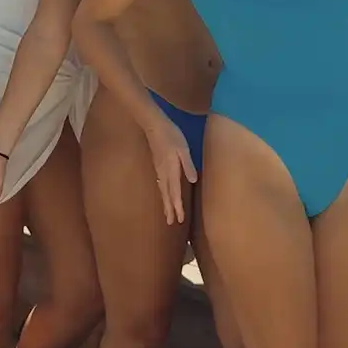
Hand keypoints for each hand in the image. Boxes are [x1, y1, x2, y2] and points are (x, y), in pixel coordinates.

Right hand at [145, 111, 196, 225]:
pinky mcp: (157, 166)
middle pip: (167, 194)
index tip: (179, 219)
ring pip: (162, 190)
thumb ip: (188, 164)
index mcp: (171, 169)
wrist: (154, 125)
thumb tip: (193, 180)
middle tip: (171, 223)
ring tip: (167, 214)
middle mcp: (164, 173)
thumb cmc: (172, 135)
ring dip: (165, 203)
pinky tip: (164, 195)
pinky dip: (163, 194)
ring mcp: (159, 170)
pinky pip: (160, 184)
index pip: (175, 191)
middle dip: (169, 209)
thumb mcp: (183, 148)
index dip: (177, 206)